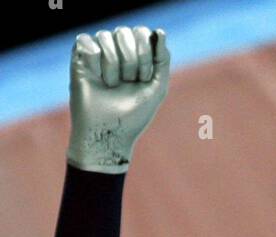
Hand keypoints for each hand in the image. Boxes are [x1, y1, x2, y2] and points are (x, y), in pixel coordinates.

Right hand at [66, 26, 170, 172]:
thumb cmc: (133, 114)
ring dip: (113, 68)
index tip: (143, 78)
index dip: (145, 55)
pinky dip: (95, 63)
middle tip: (126, 83)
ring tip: (110, 85)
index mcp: (137, 53)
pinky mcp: (79, 54)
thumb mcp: (157, 88)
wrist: (109, 133)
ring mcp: (98, 49)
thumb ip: (162, 59)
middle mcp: (117, 48)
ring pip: (107, 37)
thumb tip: (160, 31)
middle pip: (126, 32)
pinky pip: (88, 41)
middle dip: (130, 62)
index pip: (142, 33)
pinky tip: (95, 78)